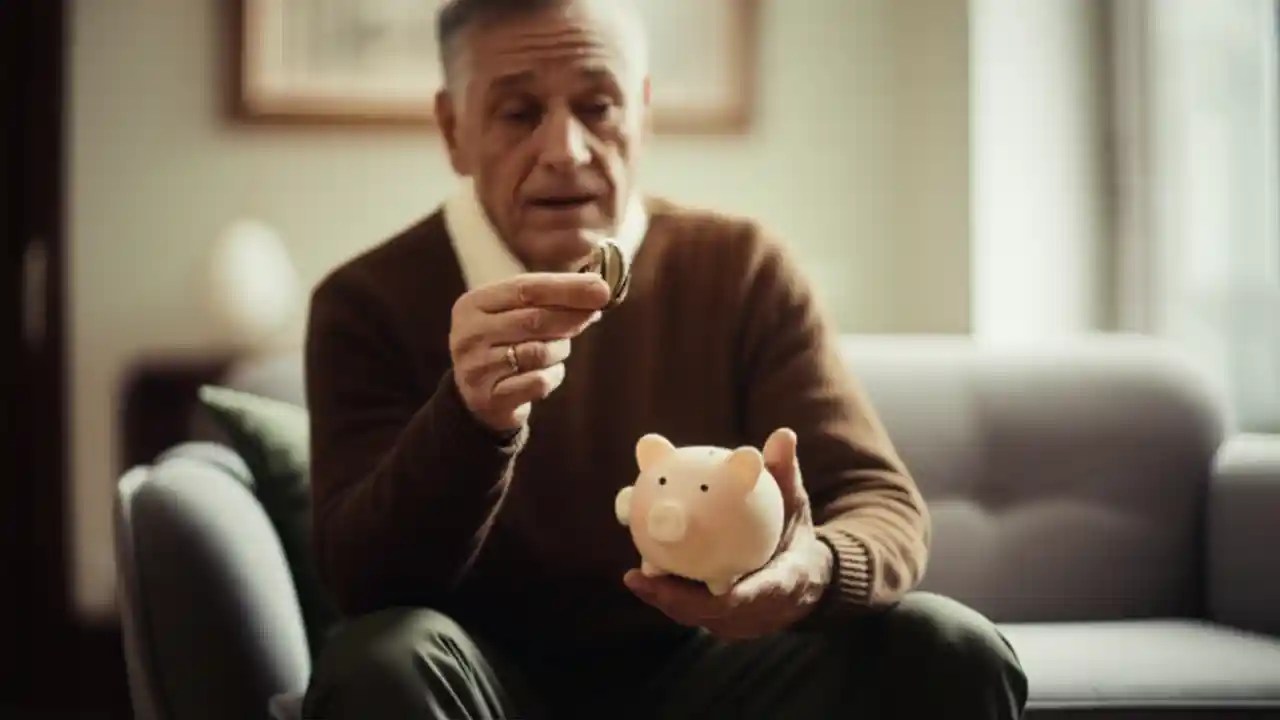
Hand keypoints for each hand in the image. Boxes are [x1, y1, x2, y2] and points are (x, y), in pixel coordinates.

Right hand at [449, 273, 610, 432]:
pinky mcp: (491, 398)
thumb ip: (547, 300)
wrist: (477, 399)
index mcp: (473, 304)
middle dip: (572, 316)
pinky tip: (547, 374)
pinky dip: (553, 376)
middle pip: (534, 319)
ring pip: (539, 352)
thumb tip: (595, 291)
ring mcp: (477, 368)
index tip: (601, 288)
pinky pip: (539, 382)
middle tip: (594, 313)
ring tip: (557, 349)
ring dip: (560, 349)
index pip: (524, 288)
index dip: (566, 287)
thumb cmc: (504, 345)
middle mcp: (470, 334)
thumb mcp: (513, 314)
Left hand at [624, 428, 835, 639]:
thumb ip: (785, 475)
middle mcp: (757, 612)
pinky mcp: (722, 620)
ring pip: (695, 614)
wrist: (807, 576)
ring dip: (664, 597)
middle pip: (710, 612)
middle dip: (673, 599)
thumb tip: (782, 435)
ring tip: (635, 576)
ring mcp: (738, 622)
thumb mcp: (795, 504)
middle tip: (639, 576)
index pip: (749, 595)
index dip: (720, 595)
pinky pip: (692, 608)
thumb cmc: (796, 534)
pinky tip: (642, 571)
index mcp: (782, 586)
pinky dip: (669, 592)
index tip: (698, 582)